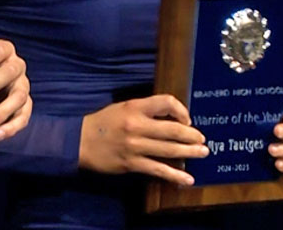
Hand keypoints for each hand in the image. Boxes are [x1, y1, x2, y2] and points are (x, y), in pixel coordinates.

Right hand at [78, 95, 207, 184]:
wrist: (79, 141)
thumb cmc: (102, 123)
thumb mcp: (122, 108)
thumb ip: (144, 111)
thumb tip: (170, 118)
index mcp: (134, 107)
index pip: (166, 102)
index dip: (181, 110)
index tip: (186, 120)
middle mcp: (136, 125)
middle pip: (172, 129)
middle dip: (192, 136)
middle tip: (202, 140)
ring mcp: (135, 146)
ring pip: (169, 150)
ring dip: (189, 153)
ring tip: (202, 153)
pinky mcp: (132, 163)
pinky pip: (158, 169)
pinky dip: (175, 175)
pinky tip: (187, 179)